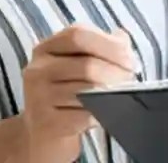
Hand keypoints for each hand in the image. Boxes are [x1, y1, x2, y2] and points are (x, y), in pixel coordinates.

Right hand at [20, 24, 137, 161]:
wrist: (44, 132)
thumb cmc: (68, 92)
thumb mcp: (79, 63)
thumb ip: (102, 46)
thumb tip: (123, 41)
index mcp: (46, 48)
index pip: (78, 35)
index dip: (108, 44)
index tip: (129, 59)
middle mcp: (37, 70)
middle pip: (86, 65)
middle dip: (116, 73)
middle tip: (130, 81)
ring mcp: (37, 97)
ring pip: (85, 92)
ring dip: (111, 94)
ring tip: (121, 95)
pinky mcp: (45, 123)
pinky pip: (82, 117)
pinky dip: (99, 115)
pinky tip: (103, 114)